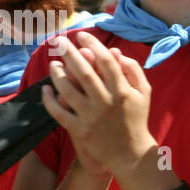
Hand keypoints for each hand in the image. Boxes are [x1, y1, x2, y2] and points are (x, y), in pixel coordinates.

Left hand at [42, 36, 154, 178]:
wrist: (129, 154)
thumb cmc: (136, 119)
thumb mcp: (143, 93)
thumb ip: (132, 70)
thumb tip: (114, 52)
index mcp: (123, 91)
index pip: (106, 61)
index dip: (92, 46)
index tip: (81, 36)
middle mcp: (106, 102)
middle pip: (85, 72)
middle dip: (70, 54)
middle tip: (59, 42)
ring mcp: (90, 117)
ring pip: (68, 91)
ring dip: (57, 75)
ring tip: (53, 63)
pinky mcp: (78, 130)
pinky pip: (58, 112)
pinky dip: (49, 100)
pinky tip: (45, 89)